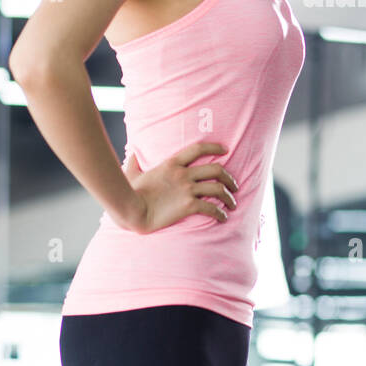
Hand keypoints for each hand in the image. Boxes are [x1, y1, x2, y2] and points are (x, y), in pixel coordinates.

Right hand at [122, 141, 238, 233]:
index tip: (226, 150)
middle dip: (230, 177)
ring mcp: (187, 189)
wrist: (132, 210)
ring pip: (218, 189)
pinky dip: (220, 213)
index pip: (199, 148)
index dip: (215, 147)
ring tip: (233, 204)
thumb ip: (134, 161)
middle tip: (235, 185)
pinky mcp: (188, 206)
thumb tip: (132, 152)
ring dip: (229, 196)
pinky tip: (223, 218)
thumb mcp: (132, 172)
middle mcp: (183, 174)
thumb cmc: (131, 193)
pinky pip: (211, 208)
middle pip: (216, 169)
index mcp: (172, 163)